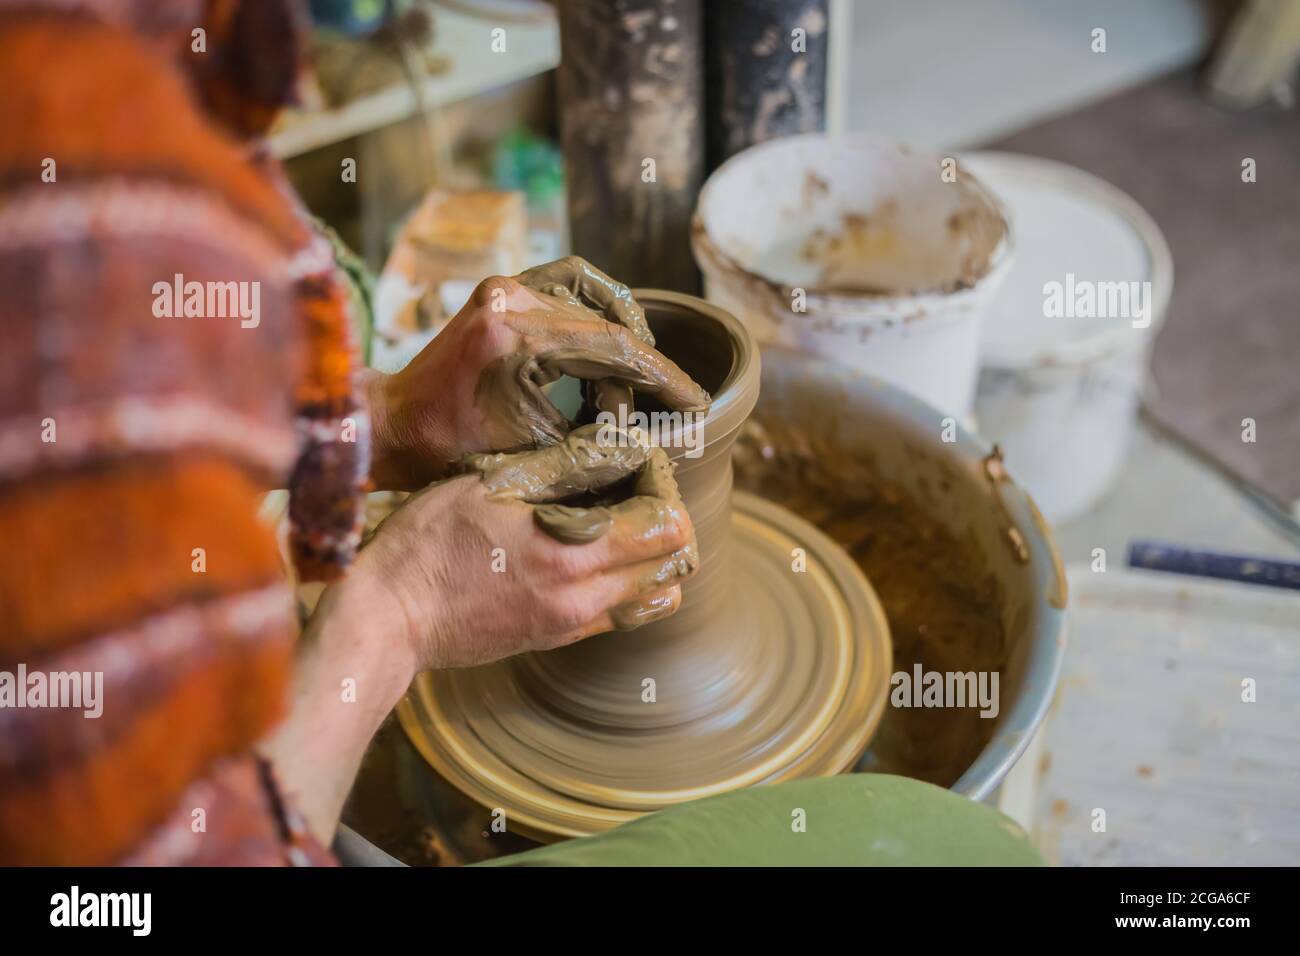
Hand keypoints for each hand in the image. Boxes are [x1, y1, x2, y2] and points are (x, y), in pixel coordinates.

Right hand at [358, 424, 698, 670]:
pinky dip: (628, 584)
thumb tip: (609, 447)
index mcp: (572, 555)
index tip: (637, 465)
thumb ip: (557, 469)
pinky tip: (592, 554)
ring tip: (621, 524)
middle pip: (674, 565)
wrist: (387, 620)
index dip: (660, 486)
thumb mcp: (488, 486)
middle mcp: (584, 600)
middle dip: (666, 520)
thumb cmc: (426, 545)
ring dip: (653, 558)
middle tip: (635, 491)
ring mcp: (572, 625)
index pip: (668, 526)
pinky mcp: (556, 638)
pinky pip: (621, 615)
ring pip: (656, 597)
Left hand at [365, 256, 709, 490]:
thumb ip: (595, 434)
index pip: (615, 350)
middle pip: (608, 326)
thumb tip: (647, 427)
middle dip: (643, 370)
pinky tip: (612, 333)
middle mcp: (511, 298)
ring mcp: (504, 286)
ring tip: (641, 375)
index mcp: (517, 338)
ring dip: (624, 333)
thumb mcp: (535, 451)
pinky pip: (568, 279)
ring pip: (594, 295)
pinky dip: (597, 304)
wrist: (394, 427)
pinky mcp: (500, 288)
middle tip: (666, 406)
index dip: (664, 379)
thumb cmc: (452, 450)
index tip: (697, 404)